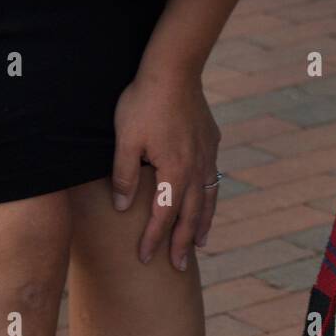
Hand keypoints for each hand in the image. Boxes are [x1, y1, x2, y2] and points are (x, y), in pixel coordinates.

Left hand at [112, 69, 221, 268]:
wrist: (173, 70)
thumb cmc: (143, 103)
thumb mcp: (125, 139)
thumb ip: (124, 175)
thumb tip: (123, 206)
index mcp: (174, 170)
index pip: (163, 214)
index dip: (154, 238)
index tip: (145, 259)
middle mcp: (195, 167)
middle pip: (190, 213)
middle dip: (182, 242)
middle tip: (177, 266)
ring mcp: (207, 154)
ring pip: (207, 197)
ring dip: (202, 223)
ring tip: (199, 243)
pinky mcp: (210, 140)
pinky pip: (212, 176)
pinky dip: (210, 195)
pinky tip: (207, 198)